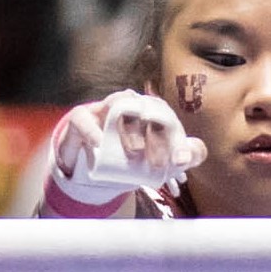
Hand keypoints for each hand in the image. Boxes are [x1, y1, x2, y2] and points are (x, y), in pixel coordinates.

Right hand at [51, 90, 206, 205]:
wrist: (88, 166)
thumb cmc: (126, 157)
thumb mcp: (155, 159)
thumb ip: (182, 155)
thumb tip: (190, 155)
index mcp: (148, 112)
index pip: (166, 118)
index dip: (176, 139)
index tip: (180, 162)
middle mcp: (128, 105)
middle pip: (144, 111)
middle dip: (155, 138)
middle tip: (158, 165)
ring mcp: (102, 109)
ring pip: (118, 108)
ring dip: (129, 130)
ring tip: (135, 153)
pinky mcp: (80, 119)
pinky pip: (83, 118)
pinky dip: (92, 130)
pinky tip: (100, 144)